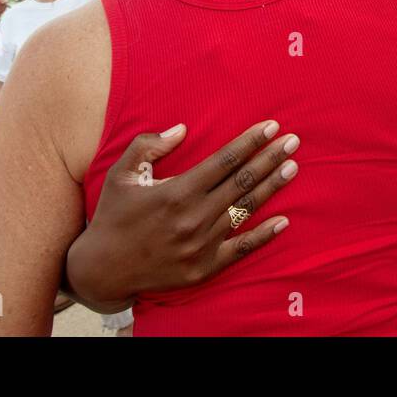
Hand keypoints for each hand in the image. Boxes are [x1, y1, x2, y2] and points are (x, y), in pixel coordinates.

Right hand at [64, 120, 298, 309]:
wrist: (102, 270)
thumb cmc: (113, 216)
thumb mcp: (122, 175)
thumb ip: (148, 145)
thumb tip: (182, 128)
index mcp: (177, 192)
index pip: (224, 161)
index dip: (250, 142)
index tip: (271, 127)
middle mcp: (194, 217)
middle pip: (242, 182)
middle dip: (270, 158)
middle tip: (294, 141)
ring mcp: (202, 244)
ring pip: (246, 210)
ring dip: (272, 187)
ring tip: (292, 167)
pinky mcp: (205, 268)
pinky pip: (242, 248)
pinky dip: (264, 235)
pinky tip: (283, 220)